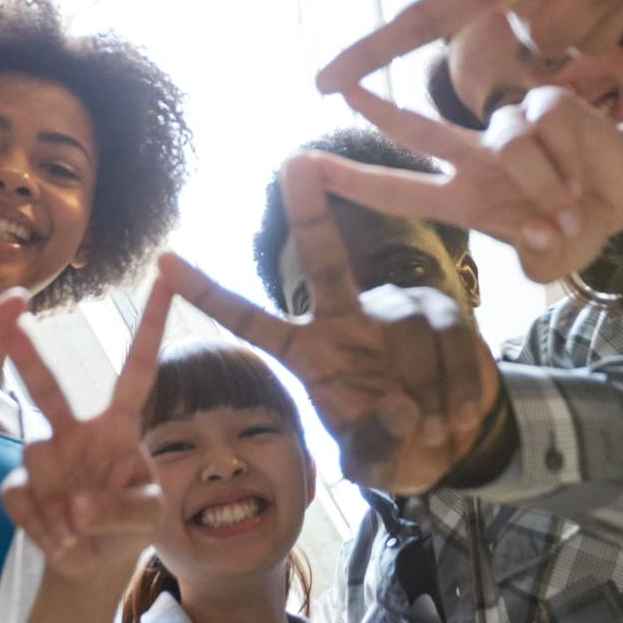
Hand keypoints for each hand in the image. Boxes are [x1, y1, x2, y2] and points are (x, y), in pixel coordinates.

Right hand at [0, 281, 175, 587]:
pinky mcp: (20, 486)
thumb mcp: (148, 518)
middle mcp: (76, 429)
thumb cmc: (130, 524)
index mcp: (120, 424)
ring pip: (37, 457)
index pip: (138, 367)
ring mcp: (44, 456)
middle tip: (9, 322)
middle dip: (26, 355)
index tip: (167, 274)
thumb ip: (124, 509)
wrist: (94, 564)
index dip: (152, 324)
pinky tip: (60, 541)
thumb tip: (77, 504)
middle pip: (48, 386)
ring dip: (61, 505)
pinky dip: (42, 526)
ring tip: (80, 534)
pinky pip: (20, 496)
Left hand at [159, 159, 497, 494]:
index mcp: (308, 351)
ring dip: (426, 390)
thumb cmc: (394, 445)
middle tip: (298, 163)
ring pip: (409, 331)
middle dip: (311, 210)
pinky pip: (451, 344)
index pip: (249, 319)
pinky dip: (457, 389)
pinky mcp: (444, 313)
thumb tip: (403, 413)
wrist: (454, 441)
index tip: (164, 261)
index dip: (208, 292)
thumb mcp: (372, 459)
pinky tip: (458, 418)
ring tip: (435, 433)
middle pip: (325, 261)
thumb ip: (376, 445)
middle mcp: (345, 319)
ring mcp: (397, 311)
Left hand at [328, 85, 622, 282]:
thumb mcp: (554, 256)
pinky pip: (546, 124)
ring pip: (508, 145)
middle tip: (342, 87)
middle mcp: (475, 156)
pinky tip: (582, 170)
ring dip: (543, 183)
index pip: (398, 187)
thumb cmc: (574, 224)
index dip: (354, 180)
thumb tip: (539, 238)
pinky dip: (567, 156)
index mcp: (462, 197)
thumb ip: (542, 257)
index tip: (306, 167)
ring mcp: (509, 126)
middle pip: (417, 127)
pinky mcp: (547, 102)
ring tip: (567, 208)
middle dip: (378, 107)